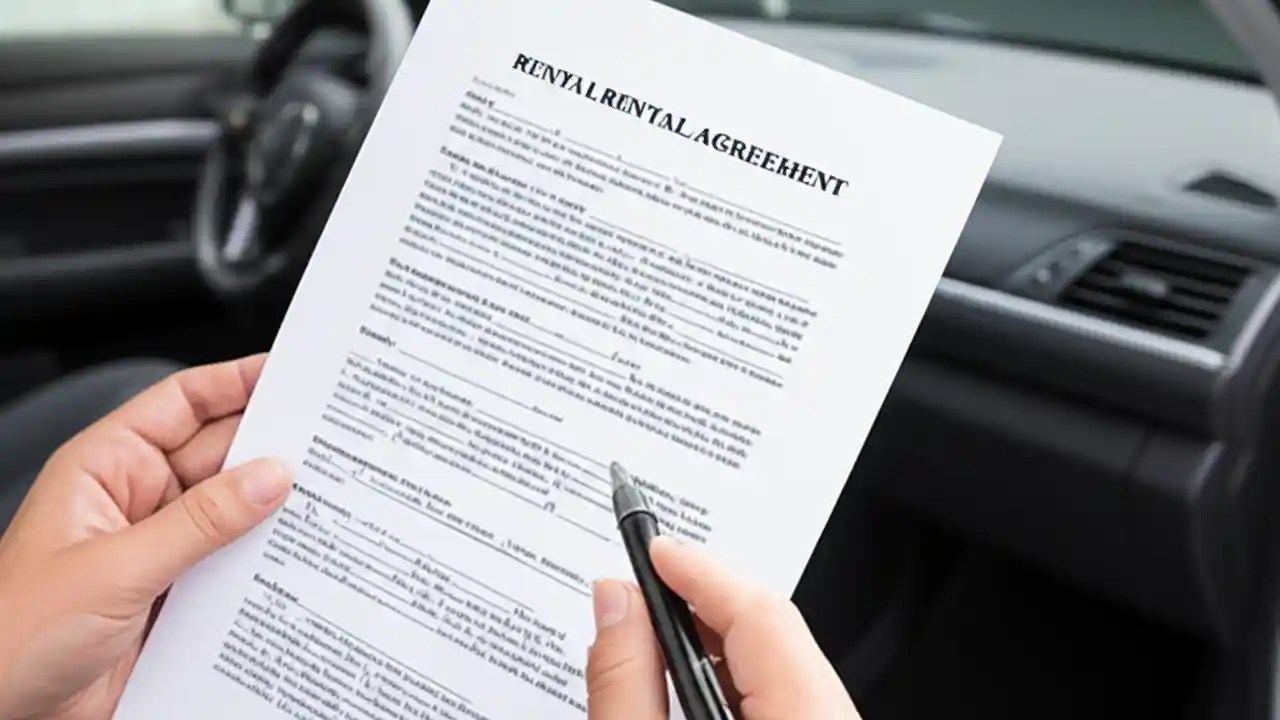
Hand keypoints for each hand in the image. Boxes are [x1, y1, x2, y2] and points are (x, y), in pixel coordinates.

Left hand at [0, 355, 292, 719]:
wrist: (0, 716)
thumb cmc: (12, 636)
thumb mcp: (116, 568)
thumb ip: (201, 522)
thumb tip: (270, 477)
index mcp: (106, 467)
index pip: (181, 402)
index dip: (235, 381)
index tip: (291, 375)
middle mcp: (135, 500)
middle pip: (218, 455)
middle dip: (270, 447)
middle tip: (328, 443)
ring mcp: (157, 548)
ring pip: (232, 512)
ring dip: (272, 510)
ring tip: (325, 501)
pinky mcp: (175, 595)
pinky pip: (230, 565)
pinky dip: (264, 562)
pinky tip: (295, 559)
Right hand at [586, 537, 859, 719]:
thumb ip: (625, 683)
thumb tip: (614, 600)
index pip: (764, 615)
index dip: (702, 572)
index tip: (653, 549)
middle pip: (777, 635)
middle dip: (703, 603)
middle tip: (641, 587)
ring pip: (782, 664)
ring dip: (716, 643)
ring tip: (652, 637)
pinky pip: (786, 695)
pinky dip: (735, 679)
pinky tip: (689, 684)